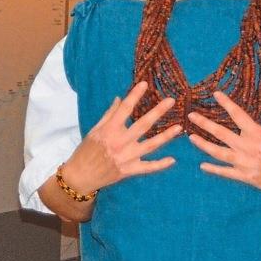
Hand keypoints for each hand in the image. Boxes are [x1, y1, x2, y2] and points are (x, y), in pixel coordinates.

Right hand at [64, 81, 180, 191]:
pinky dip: (160, 164)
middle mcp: (120, 142)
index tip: (144, 84)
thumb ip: (108, 115)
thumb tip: (119, 99)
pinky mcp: (129, 170)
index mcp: (109, 130)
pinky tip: (172, 160)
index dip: (134, 95)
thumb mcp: (94, 130)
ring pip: (151, 145)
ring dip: (166, 136)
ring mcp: (126, 157)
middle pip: (143, 124)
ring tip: (179, 128)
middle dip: (158, 111)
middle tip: (171, 101)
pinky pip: (148, 167)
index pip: (124, 109)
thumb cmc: (85, 151)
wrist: (80, 175)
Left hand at [187, 90, 260, 194]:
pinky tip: (202, 165)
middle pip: (222, 133)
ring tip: (191, 137)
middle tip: (190, 115)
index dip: (226, 103)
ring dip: (204, 145)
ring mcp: (245, 163)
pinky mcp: (246, 176)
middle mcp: (249, 148)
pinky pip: (227, 173)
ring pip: (219, 153)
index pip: (238, 115)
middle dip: (205, 123)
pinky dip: (214, 170)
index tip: (215, 94)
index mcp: (259, 134)